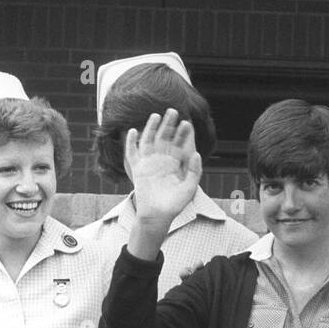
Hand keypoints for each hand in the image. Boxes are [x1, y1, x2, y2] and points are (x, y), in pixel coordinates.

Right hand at [126, 108, 201, 256]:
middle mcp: (162, 160)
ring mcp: (149, 163)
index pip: (180, 144)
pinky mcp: (137, 169)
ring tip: (156, 115)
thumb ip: (194, 172)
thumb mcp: (189, 188)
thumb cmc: (175, 204)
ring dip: (151, 128)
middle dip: (169, 125)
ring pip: (149, 140)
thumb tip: (197, 154)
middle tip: (173, 111)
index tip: (188, 123)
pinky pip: (132, 153)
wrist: (158, 216)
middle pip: (165, 138)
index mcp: (175, 163)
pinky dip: (131, 143)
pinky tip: (133, 131)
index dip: (183, 134)